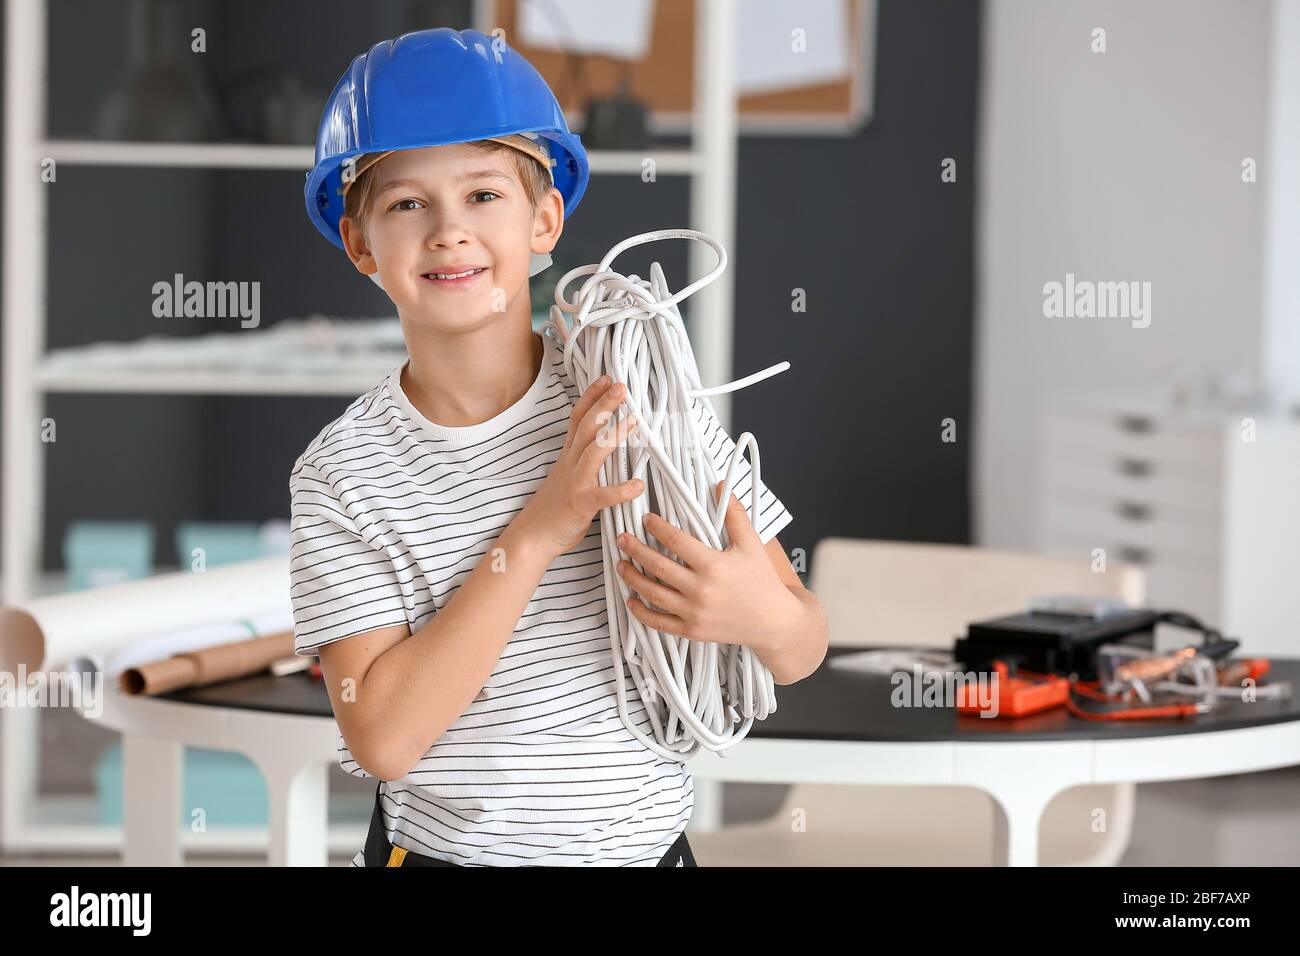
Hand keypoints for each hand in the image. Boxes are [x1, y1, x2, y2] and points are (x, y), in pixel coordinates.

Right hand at [517, 375, 642, 559]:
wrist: (532, 537)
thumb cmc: (553, 509)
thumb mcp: (567, 476)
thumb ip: (584, 461)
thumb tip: (606, 447)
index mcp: (568, 457)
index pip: (578, 419)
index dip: (591, 397)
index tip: (607, 378)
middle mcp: (570, 464)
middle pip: (587, 427)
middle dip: (604, 405)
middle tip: (621, 386)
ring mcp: (575, 483)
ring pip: (594, 452)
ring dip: (614, 435)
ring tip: (634, 420)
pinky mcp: (580, 504)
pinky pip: (602, 496)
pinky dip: (620, 490)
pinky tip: (638, 485)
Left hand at [614, 480, 802, 651]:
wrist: (774, 622)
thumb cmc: (763, 581)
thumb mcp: (752, 544)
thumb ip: (734, 515)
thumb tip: (719, 486)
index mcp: (713, 565)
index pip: (676, 541)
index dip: (657, 527)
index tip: (646, 519)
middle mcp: (700, 589)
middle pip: (658, 566)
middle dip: (636, 550)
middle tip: (622, 538)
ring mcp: (694, 612)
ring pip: (653, 593)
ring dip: (632, 578)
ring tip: (620, 564)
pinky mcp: (692, 630)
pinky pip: (659, 622)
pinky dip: (641, 612)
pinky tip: (630, 600)